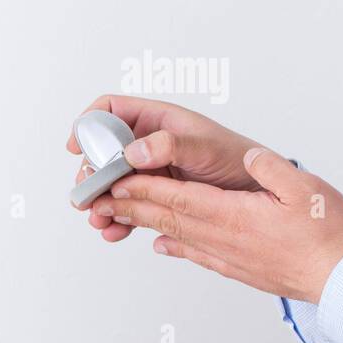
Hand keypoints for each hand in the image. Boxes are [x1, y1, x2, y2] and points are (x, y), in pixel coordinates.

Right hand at [68, 94, 264, 242]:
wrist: (264, 193)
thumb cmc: (239, 159)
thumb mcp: (206, 147)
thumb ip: (171, 145)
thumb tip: (133, 151)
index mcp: (159, 120)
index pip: (111, 111)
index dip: (90, 125)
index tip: (78, 147)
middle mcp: (152, 144)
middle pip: (105, 153)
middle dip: (92, 175)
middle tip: (87, 196)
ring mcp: (155, 172)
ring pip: (115, 183)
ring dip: (103, 202)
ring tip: (100, 221)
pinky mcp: (162, 197)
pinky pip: (133, 205)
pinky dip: (121, 218)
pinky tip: (117, 232)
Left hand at [92, 147, 342, 302]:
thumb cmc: (329, 236)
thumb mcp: (306, 189)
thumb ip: (272, 168)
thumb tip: (248, 155)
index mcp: (235, 214)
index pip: (177, 196)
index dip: (142, 185)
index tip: (114, 176)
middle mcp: (225, 238)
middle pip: (168, 217)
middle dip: (131, 203)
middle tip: (97, 195)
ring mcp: (231, 256)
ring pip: (178, 236)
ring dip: (145, 224)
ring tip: (119, 215)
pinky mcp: (242, 269)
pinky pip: (199, 256)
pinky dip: (176, 247)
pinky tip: (164, 245)